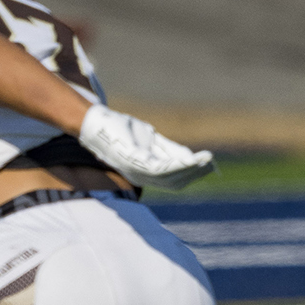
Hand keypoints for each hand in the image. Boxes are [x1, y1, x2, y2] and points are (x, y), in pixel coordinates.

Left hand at [78, 104, 214, 189]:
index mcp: (144, 174)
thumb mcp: (151, 140)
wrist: (94, 121)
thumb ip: (170, 150)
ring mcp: (134, 170)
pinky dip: (176, 164)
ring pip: (168, 177)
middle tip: (211, 163)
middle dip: (194, 173)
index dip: (192, 174)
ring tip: (205, 161)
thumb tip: (192, 158)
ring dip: (189, 169)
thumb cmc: (120, 129)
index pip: (173, 181)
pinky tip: (190, 158)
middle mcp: (139, 177)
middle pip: (173, 182)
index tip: (209, 165)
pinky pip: (158, 167)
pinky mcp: (131, 160)